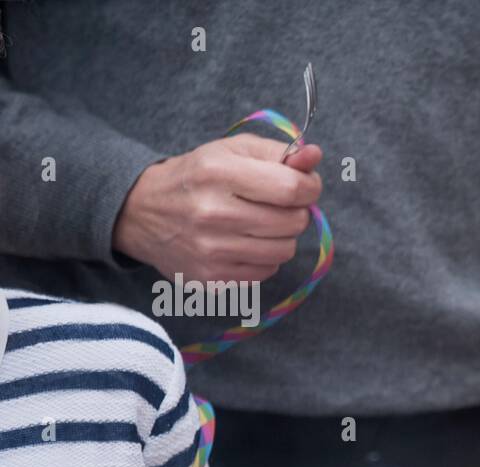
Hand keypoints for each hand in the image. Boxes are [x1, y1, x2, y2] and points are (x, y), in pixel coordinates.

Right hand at [112, 134, 322, 282]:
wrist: (141, 212)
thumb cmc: (197, 176)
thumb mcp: (232, 151)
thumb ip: (278, 152)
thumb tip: (315, 155)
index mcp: (218, 173)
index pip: (292, 189)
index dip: (309, 187)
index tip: (304, 186)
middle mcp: (213, 213)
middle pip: (294, 223)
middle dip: (295, 212)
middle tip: (276, 205)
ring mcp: (211, 251)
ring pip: (285, 250)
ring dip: (282, 236)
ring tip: (259, 223)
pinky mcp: (212, 278)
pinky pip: (267, 271)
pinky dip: (264, 257)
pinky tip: (244, 242)